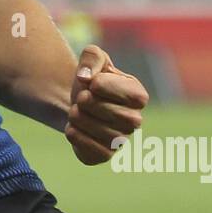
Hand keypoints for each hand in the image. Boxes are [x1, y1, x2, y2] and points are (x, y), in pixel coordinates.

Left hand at [64, 43, 148, 164]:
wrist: (76, 102)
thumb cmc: (91, 79)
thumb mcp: (92, 58)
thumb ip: (92, 58)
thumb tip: (86, 77)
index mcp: (138, 95)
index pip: (124, 92)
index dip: (100, 84)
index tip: (92, 82)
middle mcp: (135, 120)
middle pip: (112, 113)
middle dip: (87, 102)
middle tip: (81, 98)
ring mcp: (121, 140)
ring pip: (98, 132)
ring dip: (77, 117)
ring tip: (75, 110)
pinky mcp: (104, 155)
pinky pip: (89, 150)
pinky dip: (74, 135)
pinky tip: (73, 127)